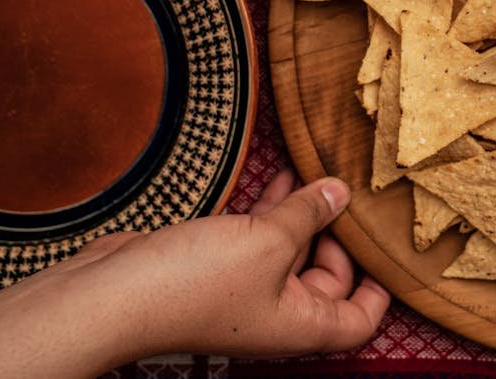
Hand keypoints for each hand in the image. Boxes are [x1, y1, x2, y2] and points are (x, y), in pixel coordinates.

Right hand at [0, 170, 389, 377]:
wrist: (110, 294)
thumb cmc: (193, 284)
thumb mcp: (268, 241)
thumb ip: (309, 214)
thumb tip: (341, 191)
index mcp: (302, 324)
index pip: (360, 320)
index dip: (378, 289)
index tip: (384, 245)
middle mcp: (278, 313)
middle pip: (329, 279)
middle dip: (339, 235)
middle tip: (351, 192)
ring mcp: (247, 291)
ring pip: (292, 251)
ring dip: (306, 214)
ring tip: (323, 172)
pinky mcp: (218, 267)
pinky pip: (259, 238)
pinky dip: (274, 210)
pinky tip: (286, 175)